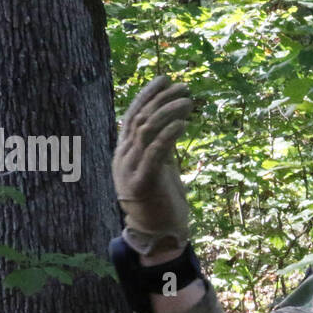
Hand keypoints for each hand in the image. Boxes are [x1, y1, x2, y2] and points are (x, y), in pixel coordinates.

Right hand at [113, 76, 194, 256]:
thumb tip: (174, 120)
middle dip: (161, 99)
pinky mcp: (142, 182)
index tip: (166, 79)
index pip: (133, 114)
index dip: (148, 95)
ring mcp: (130, 169)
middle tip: (184, 88)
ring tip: (188, 101)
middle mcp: (123, 157)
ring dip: (168, 113)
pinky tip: (183, 124)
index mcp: (125, 151)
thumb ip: (162, 144)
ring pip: (145, 131)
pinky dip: (169, 135)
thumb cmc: (162, 199)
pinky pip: (154, 152)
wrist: (158, 233)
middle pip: (139, 118)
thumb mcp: (162, 166)